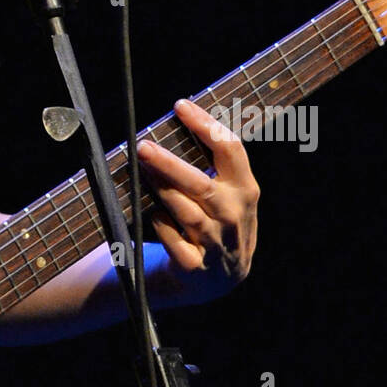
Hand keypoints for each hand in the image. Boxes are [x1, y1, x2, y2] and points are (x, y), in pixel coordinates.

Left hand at [136, 98, 259, 301]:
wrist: (217, 280)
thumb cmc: (216, 221)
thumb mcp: (228, 193)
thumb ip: (213, 164)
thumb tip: (178, 119)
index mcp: (245, 190)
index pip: (231, 149)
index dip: (206, 125)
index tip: (180, 106)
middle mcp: (234, 216)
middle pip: (202, 185)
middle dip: (170, 165)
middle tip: (142, 146)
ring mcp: (217, 245)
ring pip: (188, 213)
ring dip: (162, 190)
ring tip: (140, 169)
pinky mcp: (196, 268)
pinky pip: (175, 243)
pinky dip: (163, 227)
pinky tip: (151, 213)